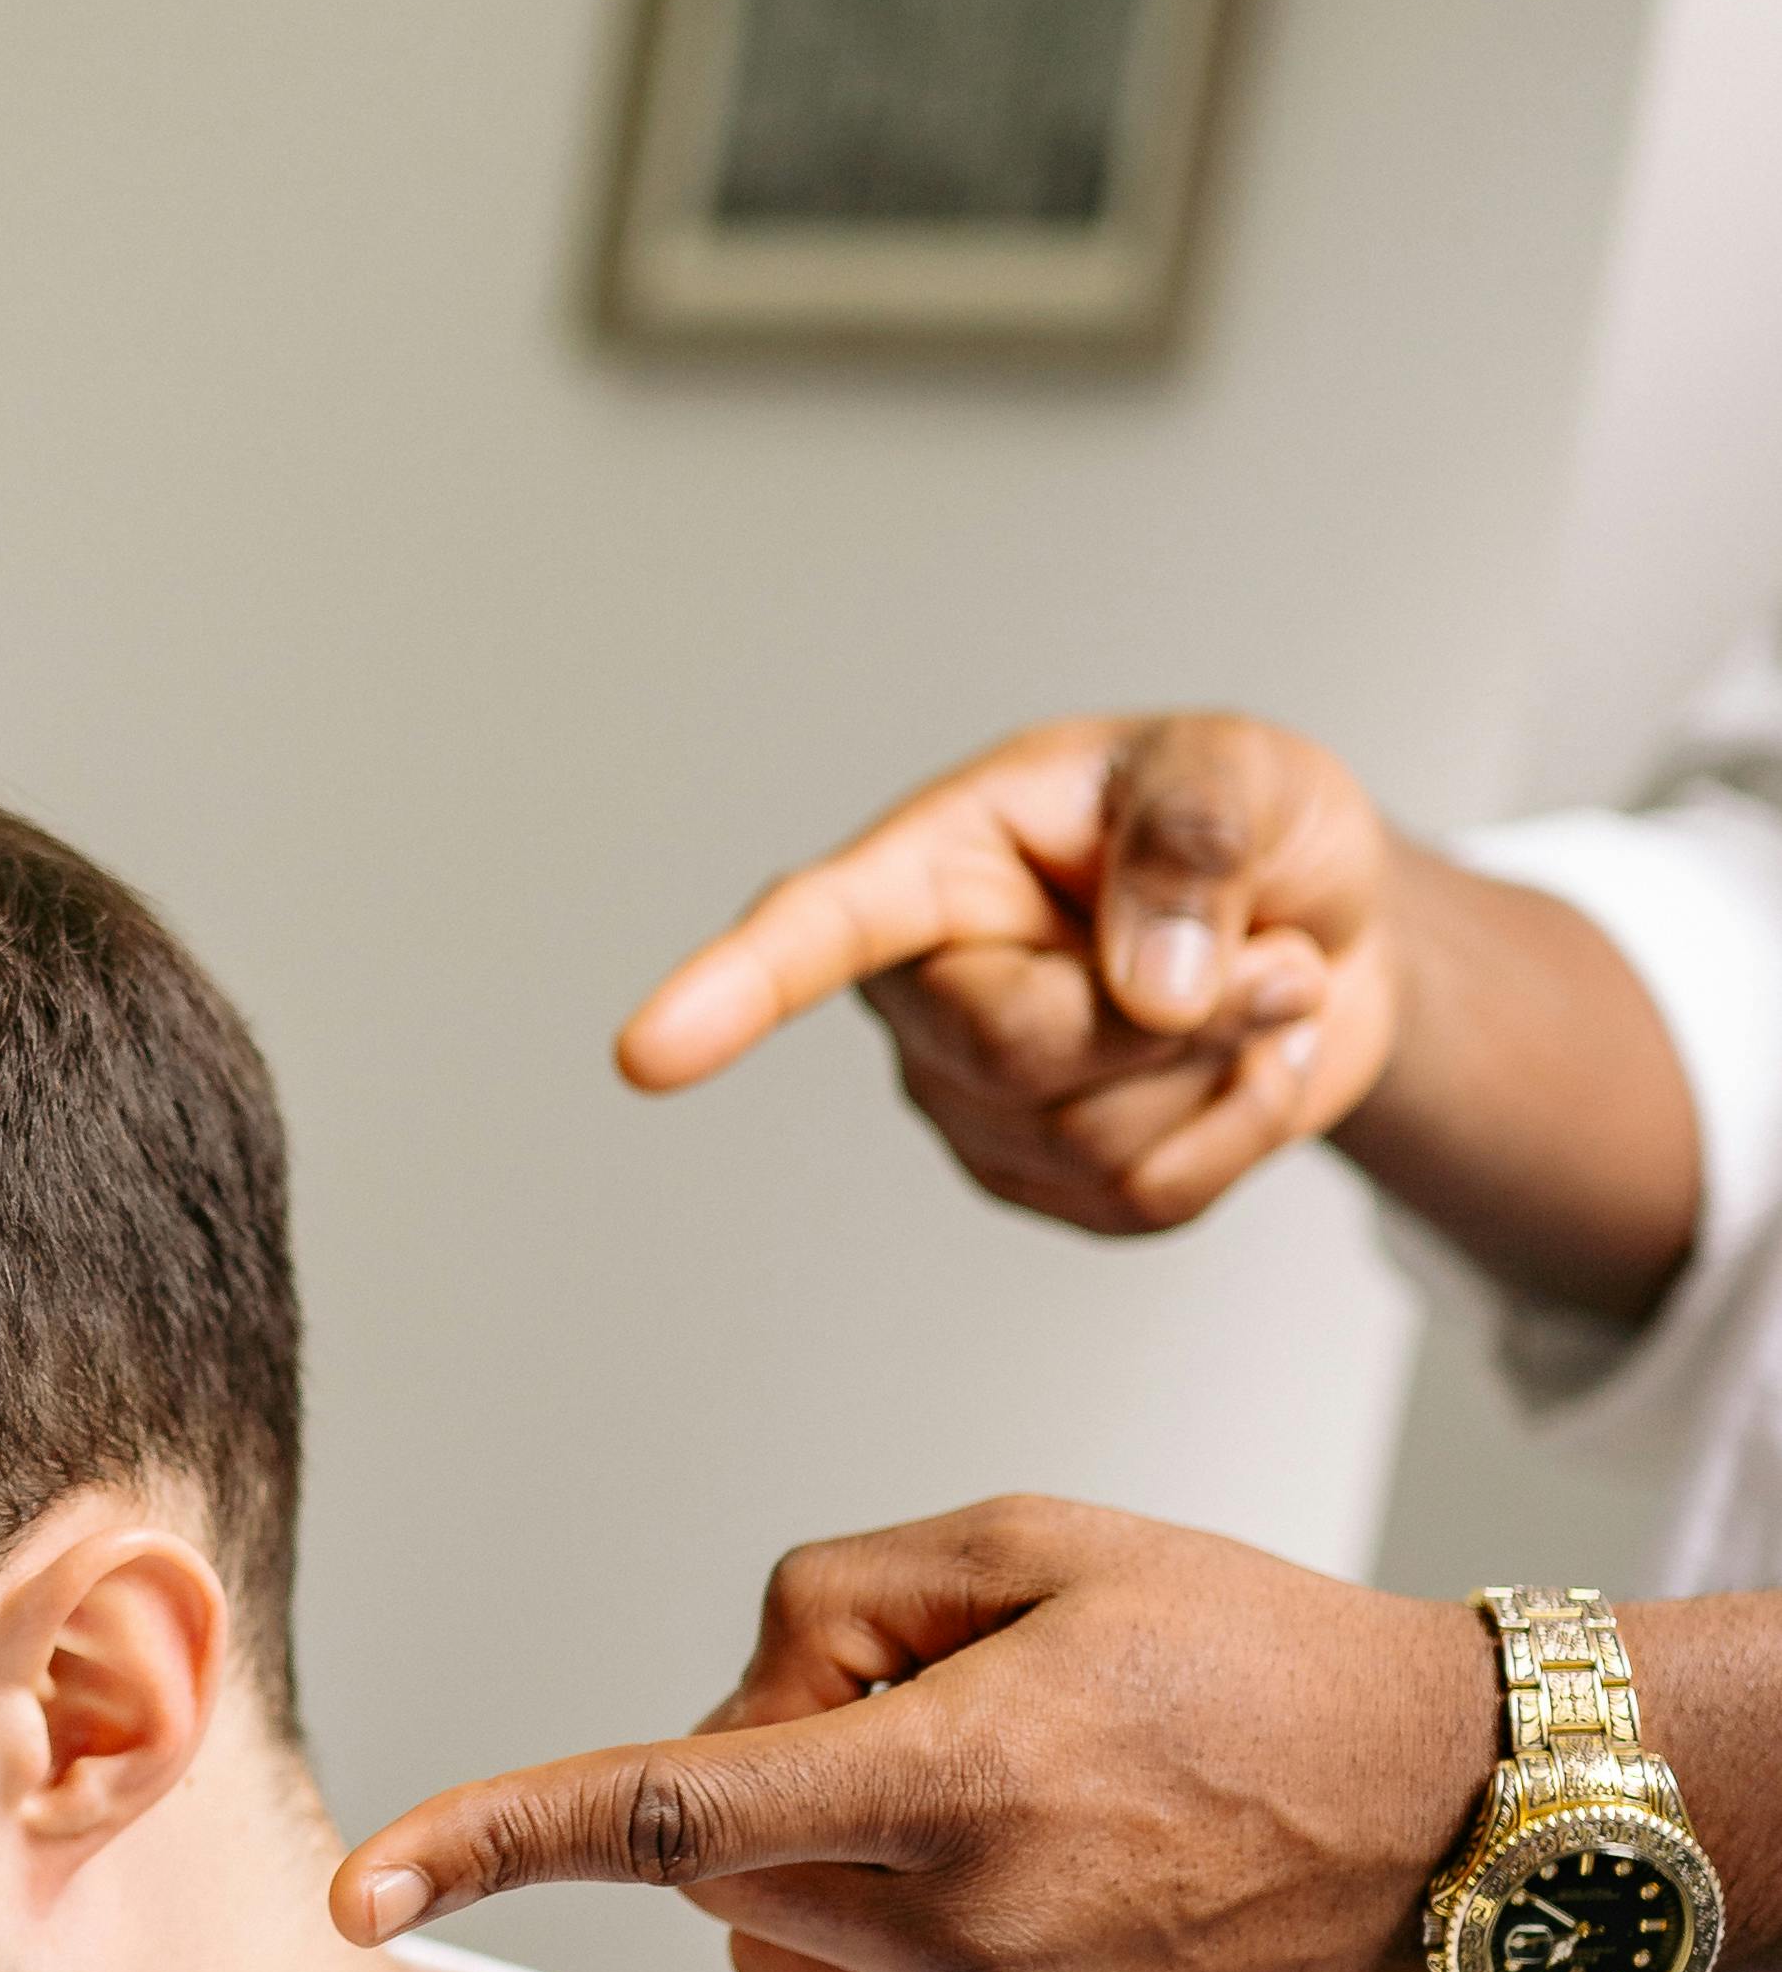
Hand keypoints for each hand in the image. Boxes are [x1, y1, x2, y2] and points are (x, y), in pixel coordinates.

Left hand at [333, 1497, 1499, 1971]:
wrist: (1456, 1824)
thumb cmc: (1246, 1657)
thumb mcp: (1035, 1545)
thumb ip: (830, 1604)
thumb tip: (724, 1731)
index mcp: (959, 1785)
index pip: (666, 1813)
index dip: (497, 1837)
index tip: (360, 1891)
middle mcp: (971, 1944)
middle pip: (724, 1871)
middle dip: (777, 1788)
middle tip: (942, 1729)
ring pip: (784, 1959)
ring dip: (837, 1883)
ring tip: (1024, 1822)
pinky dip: (906, 1967)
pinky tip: (1050, 1910)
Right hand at [614, 712, 1398, 1233]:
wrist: (1323, 928)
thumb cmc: (1243, 825)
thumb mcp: (1237, 770)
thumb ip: (1191, 844)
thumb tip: (1149, 986)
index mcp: (933, 865)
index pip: (815, 931)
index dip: (731, 990)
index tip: (647, 1053)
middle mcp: (924, 992)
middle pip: (1010, 1053)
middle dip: (1176, 1019)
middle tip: (1283, 955)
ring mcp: (976, 1102)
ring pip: (1093, 1141)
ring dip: (1229, 1069)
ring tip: (1267, 991)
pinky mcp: (1050, 1184)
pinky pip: (1148, 1200)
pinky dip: (1242, 1131)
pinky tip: (1246, 1068)